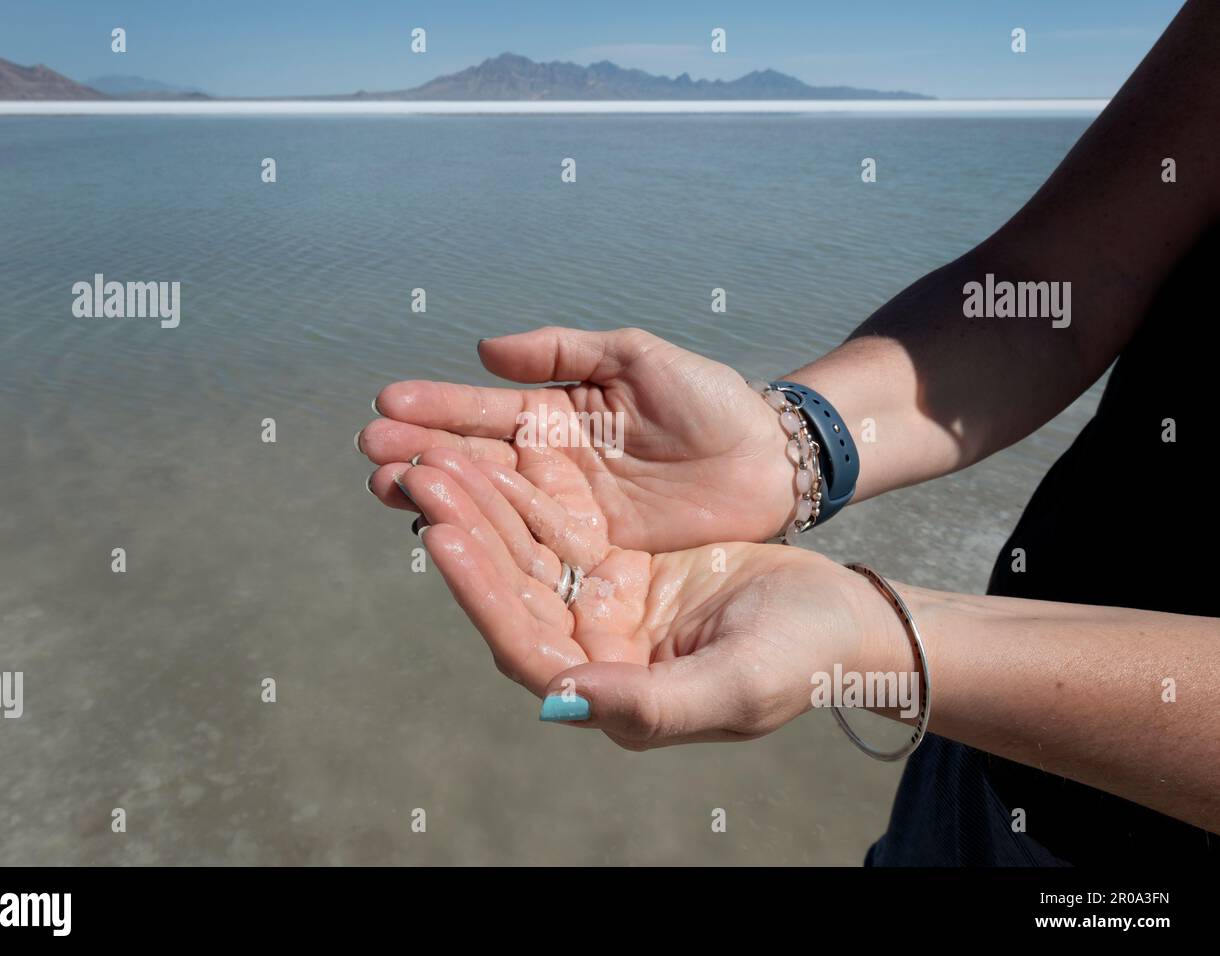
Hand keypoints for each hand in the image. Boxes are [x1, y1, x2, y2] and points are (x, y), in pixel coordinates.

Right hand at [359, 327, 799, 558]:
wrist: (770, 461)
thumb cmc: (710, 400)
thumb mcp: (638, 358)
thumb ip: (564, 353)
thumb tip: (485, 351)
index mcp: (556, 413)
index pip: (485, 411)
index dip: (439, 407)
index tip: (388, 403)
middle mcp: (550, 466)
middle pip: (476, 461)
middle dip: (423, 453)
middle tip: (372, 451)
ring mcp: (567, 513)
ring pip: (494, 506)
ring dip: (443, 498)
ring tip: (392, 488)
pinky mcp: (593, 555)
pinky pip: (535, 551)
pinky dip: (492, 545)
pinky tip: (448, 536)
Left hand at [393, 448, 895, 749]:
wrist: (842, 617)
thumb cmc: (803, 659)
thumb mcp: (738, 685)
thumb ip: (652, 704)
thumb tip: (561, 700)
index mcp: (607, 692)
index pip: (523, 644)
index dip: (480, 593)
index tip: (441, 535)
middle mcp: (590, 649)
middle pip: (511, 587)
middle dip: (464, 530)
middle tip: (418, 471)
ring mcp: (601, 602)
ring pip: (525, 548)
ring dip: (481, 502)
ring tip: (435, 451)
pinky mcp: (615, 561)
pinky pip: (557, 518)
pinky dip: (523, 485)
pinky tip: (492, 446)